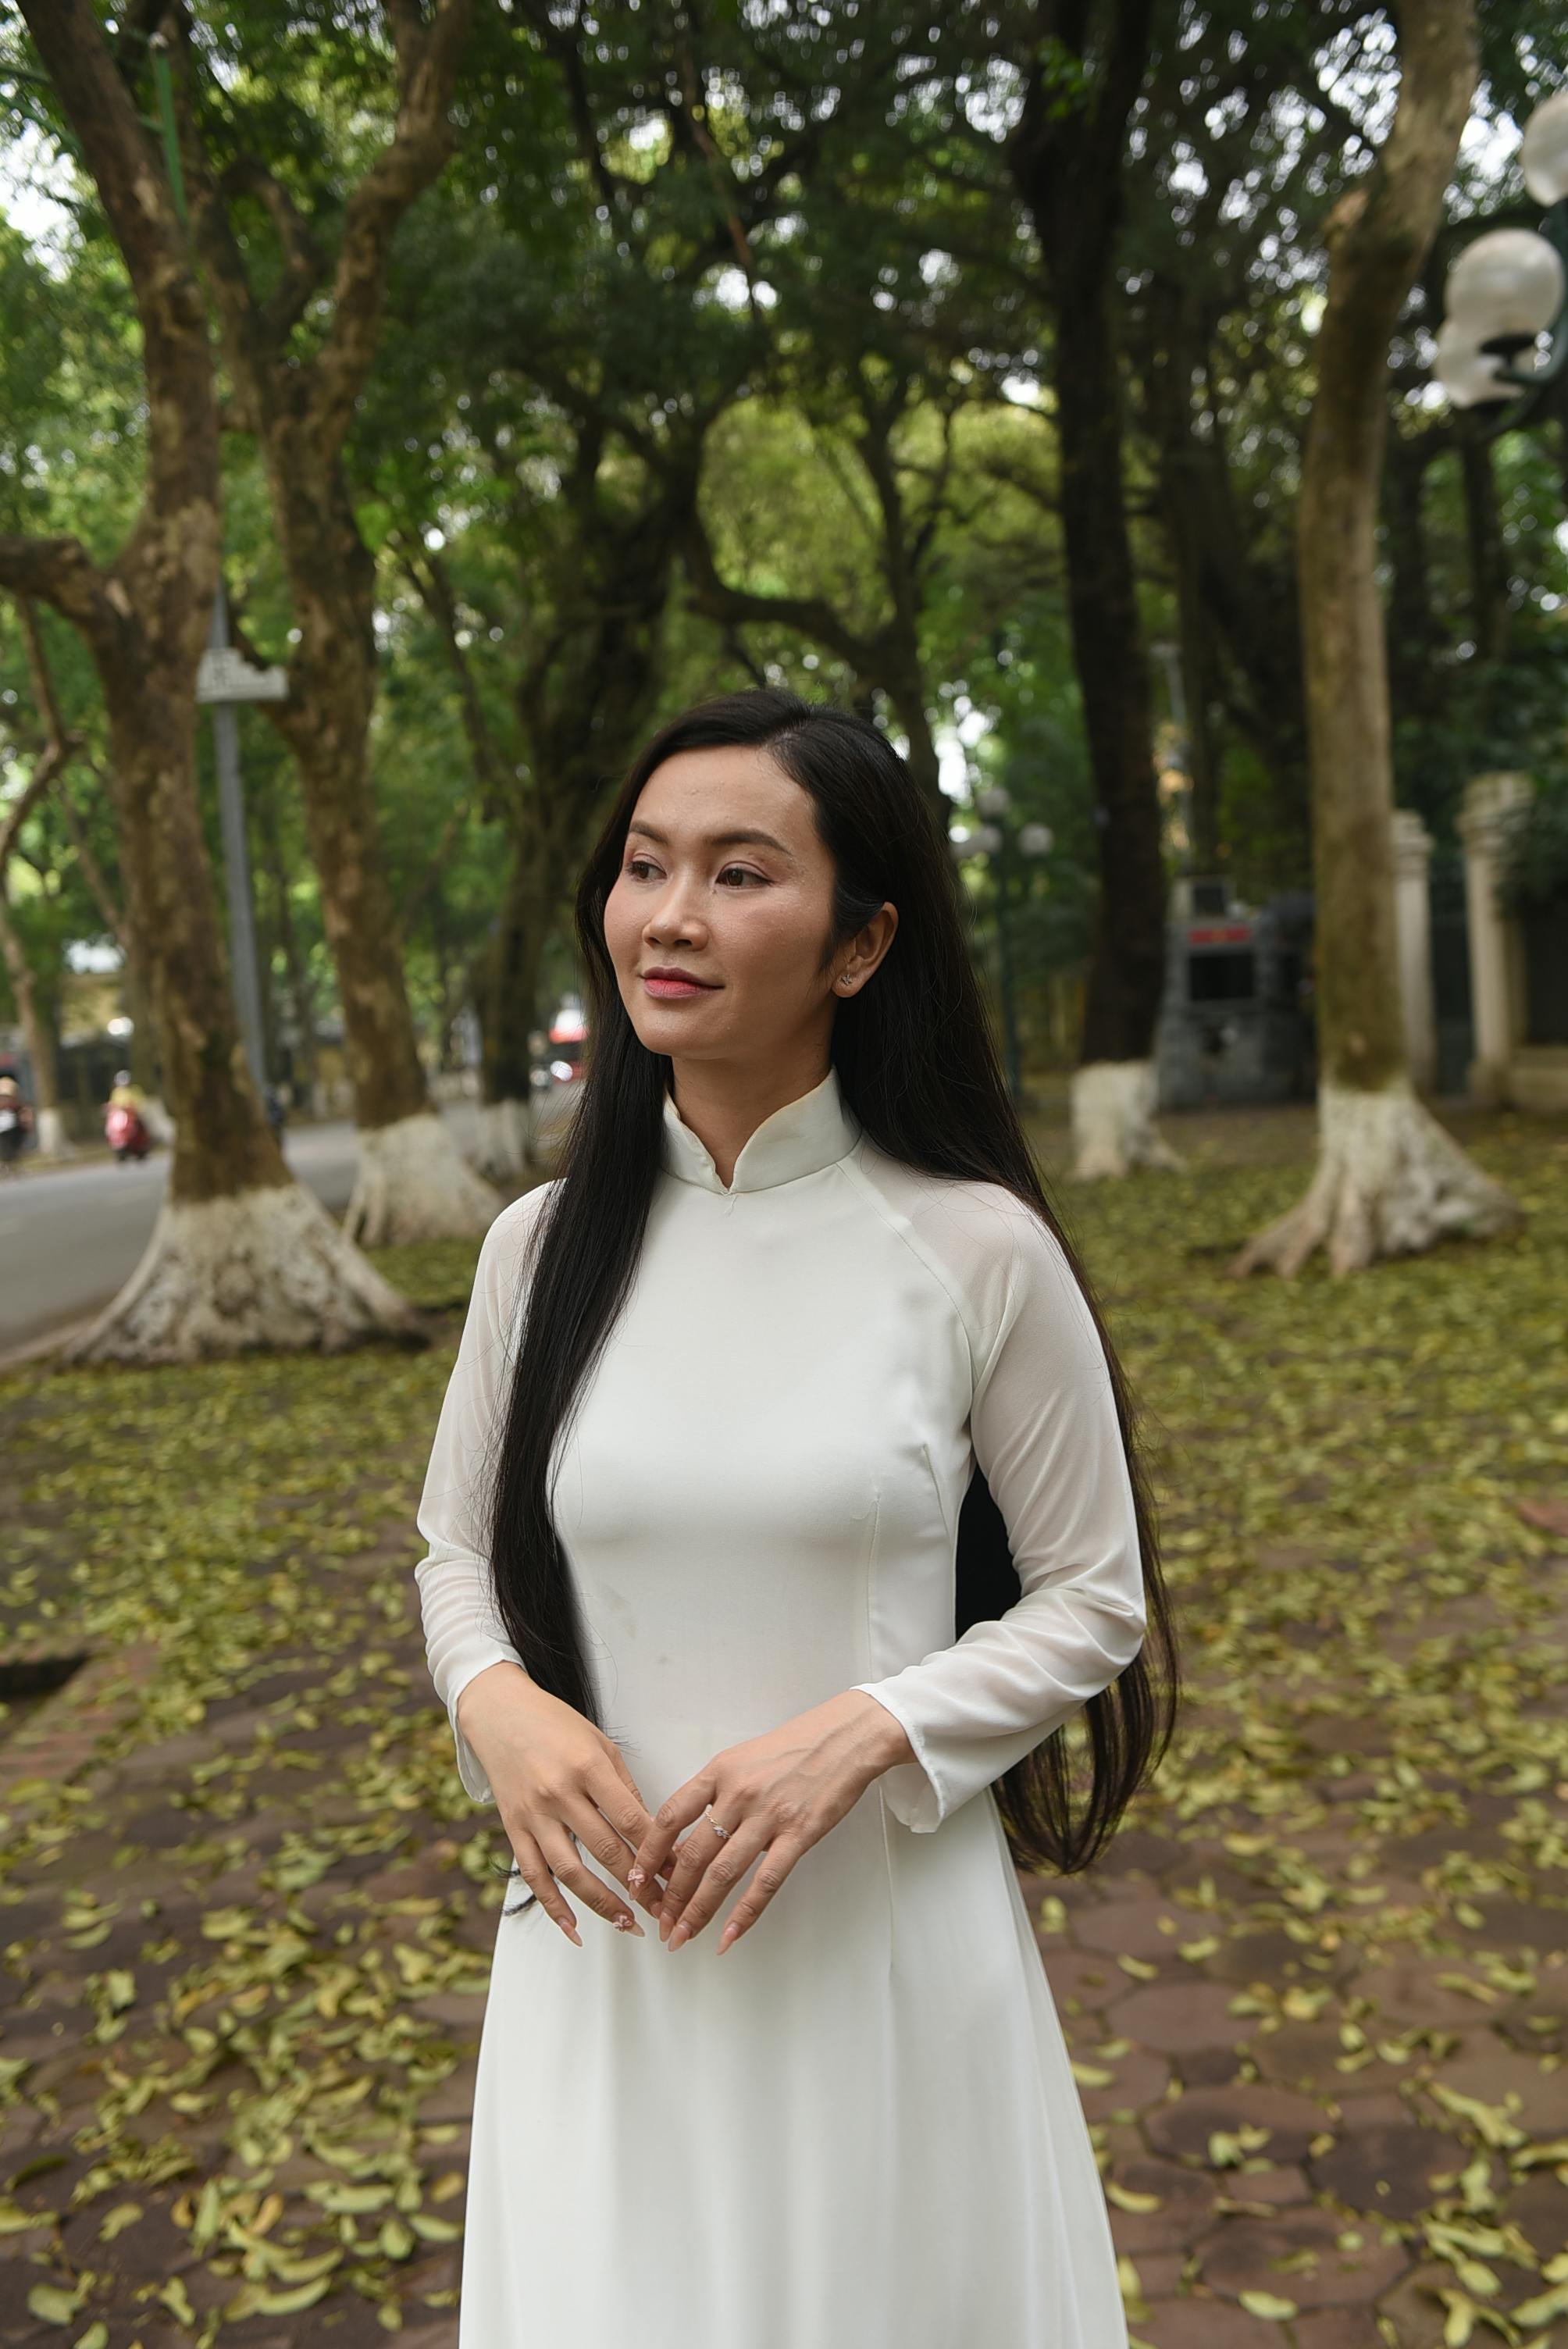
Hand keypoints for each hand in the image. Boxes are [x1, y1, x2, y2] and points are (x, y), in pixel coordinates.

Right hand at [456, 1662, 677, 1944]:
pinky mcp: (512, 1828)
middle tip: (663, 1908)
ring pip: (570, 1871)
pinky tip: (574, 1928)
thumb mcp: (601, 1744)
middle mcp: (559, 1793)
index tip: (679, 1874)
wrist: (500, 1713)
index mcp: (588, 1767)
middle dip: (639, 1885)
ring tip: (628, 1923)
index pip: (631, 1821)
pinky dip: (553, 1907)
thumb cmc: (556, 1725)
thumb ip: (624, 1787)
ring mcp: (533, 1814)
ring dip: (602, 1903)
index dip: (659, 1852)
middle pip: (606, 1850)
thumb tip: (651, 1831)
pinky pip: (534, 1876)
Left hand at [628, 1690, 914, 1955]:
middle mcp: (738, 1794)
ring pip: (723, 1873)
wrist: (845, 1738)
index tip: (636, 1879)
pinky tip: (728, 1936)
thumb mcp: (742, 1757)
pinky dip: (744, 1914)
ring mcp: (769, 1816)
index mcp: (719, 1772)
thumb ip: (715, 1791)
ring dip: (698, 1910)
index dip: (649, 1852)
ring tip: (682, 1935)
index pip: (670, 1816)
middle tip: (659, 1922)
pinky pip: (766, 1882)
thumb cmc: (794, 1746)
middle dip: (671, 1895)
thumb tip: (687, 1833)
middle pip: (692, 1853)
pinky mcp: (798, 1835)